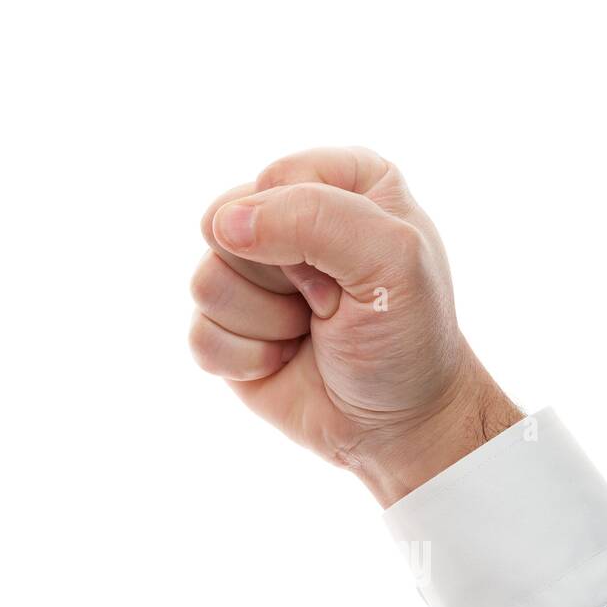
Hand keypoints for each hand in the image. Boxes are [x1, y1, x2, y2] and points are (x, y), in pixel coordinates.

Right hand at [189, 146, 518, 504]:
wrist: (397, 427)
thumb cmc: (407, 338)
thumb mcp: (391, 260)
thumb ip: (314, 218)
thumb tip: (224, 225)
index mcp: (340, 181)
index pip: (275, 179)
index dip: (305, 232)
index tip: (352, 271)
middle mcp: (290, 217)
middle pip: (225, 224)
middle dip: (278, 279)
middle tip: (328, 304)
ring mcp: (251, 274)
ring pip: (206, 281)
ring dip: (264, 323)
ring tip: (308, 332)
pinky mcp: (226, 326)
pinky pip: (199, 333)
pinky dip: (245, 359)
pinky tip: (282, 360)